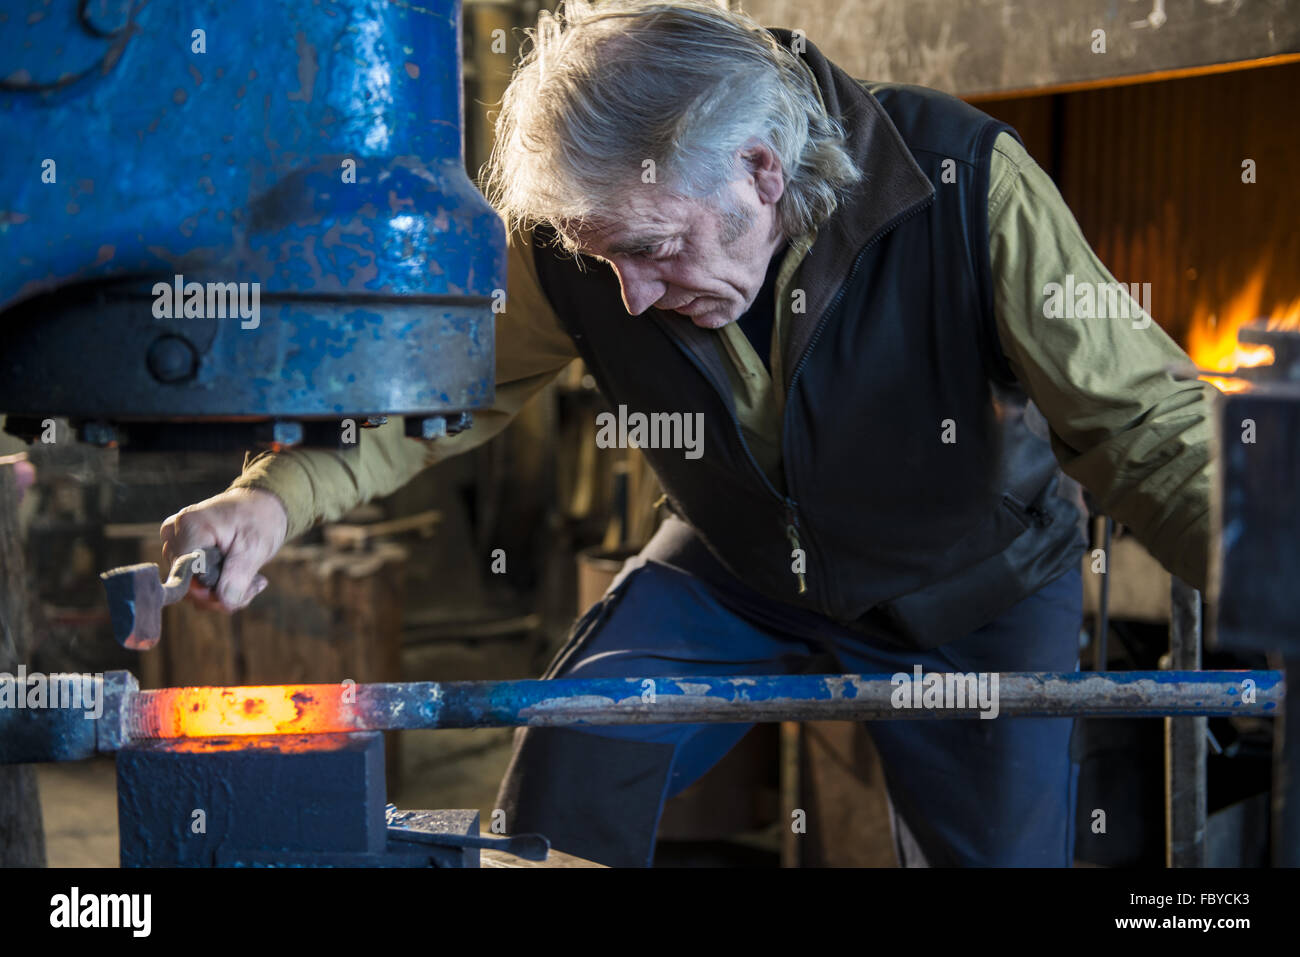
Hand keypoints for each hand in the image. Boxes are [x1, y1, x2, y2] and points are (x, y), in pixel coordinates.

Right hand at [160, 487, 287, 611]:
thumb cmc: (259, 521)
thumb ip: (238, 577)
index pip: (187, 580)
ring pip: (189, 588)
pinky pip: (192, 581)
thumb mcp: (256, 548)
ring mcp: (173, 542)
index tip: (246, 590)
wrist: (261, 506)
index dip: (214, 593)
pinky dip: (217, 586)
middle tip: (255, 585)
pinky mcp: (180, 550)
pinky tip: (239, 577)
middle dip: (222, 594)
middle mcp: (173, 533)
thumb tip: (224, 603)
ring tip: (251, 580)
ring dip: (222, 592)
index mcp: (188, 528)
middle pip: (187, 585)